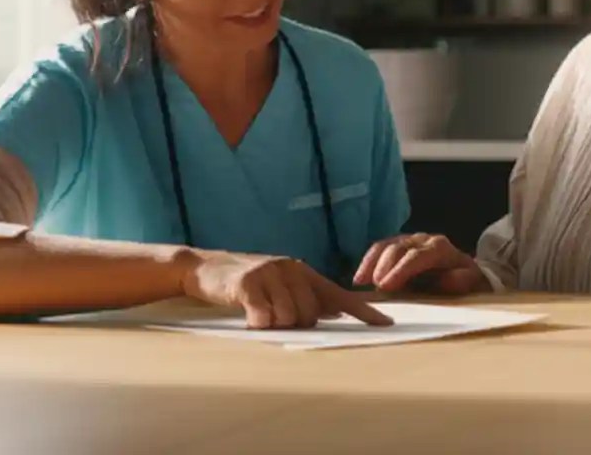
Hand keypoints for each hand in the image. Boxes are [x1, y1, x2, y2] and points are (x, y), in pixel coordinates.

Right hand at [182, 250, 391, 328]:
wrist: (205, 267)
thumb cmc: (247, 281)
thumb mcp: (280, 284)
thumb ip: (305, 296)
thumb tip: (336, 314)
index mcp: (303, 271)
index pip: (339, 294)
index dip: (362, 310)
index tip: (385, 323)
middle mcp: (291, 269)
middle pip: (310, 314)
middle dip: (296, 323)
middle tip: (274, 315)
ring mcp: (269, 274)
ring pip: (288, 318)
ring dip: (273, 324)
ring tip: (258, 311)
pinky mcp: (248, 283)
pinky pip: (264, 317)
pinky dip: (259, 324)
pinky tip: (249, 316)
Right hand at [354, 233, 488, 294]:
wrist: (464, 266)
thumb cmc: (464, 277)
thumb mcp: (470, 280)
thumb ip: (459, 280)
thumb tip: (444, 280)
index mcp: (439, 247)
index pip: (416, 256)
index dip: (400, 271)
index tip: (386, 287)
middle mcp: (422, 239)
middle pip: (397, 248)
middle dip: (384, 267)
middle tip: (375, 287)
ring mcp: (407, 239)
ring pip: (384, 245)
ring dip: (370, 263)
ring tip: (360, 281)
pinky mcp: (397, 244)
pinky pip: (379, 248)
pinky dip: (367, 262)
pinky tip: (360, 278)